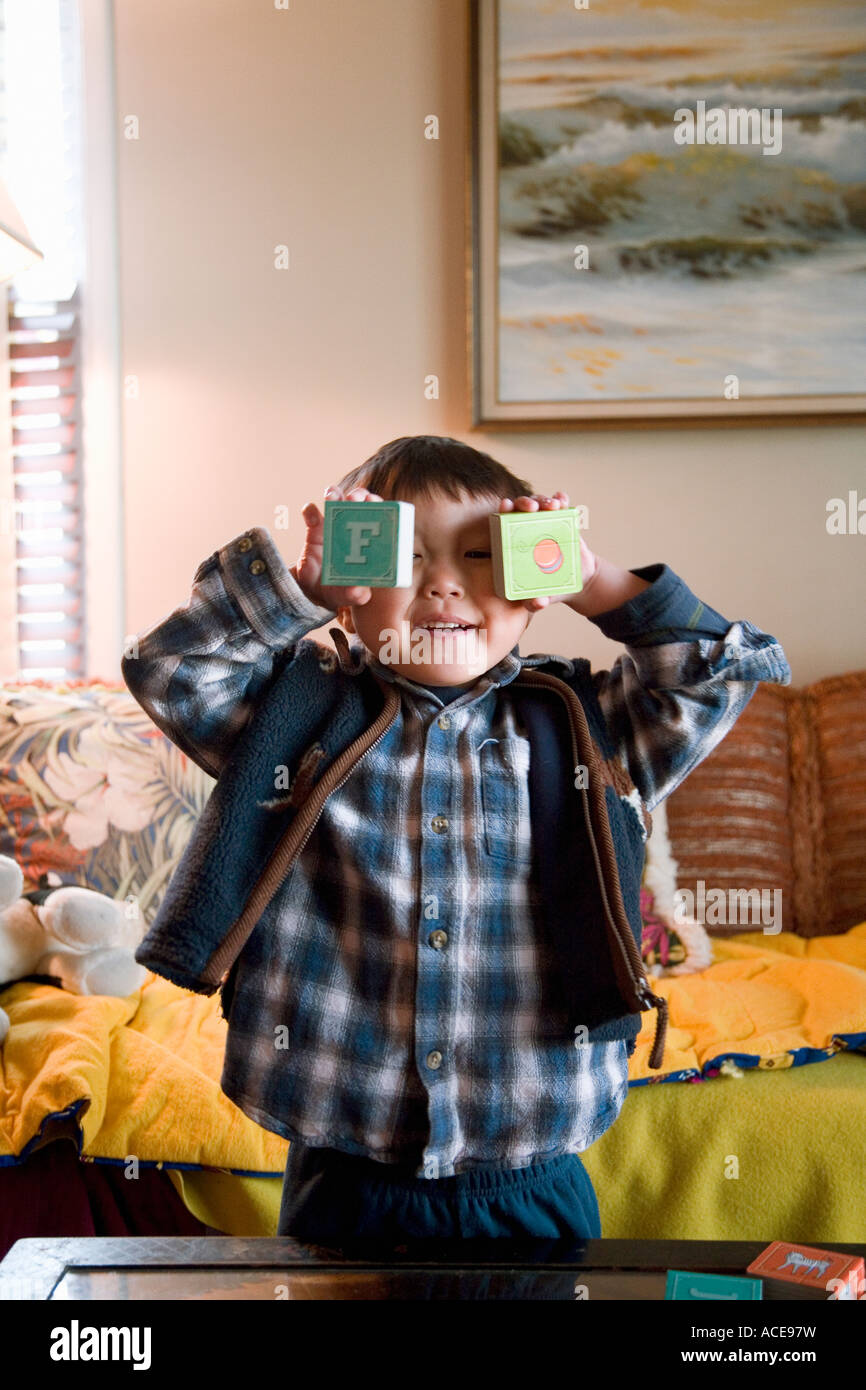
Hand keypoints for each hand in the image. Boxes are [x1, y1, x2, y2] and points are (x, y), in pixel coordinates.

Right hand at [291, 485, 382, 610]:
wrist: (315, 591)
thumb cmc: (340, 590)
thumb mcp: (350, 595)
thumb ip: (357, 594)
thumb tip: (359, 590)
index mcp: (368, 540)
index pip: (379, 517)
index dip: (379, 507)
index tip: (374, 503)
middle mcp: (352, 528)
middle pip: (360, 503)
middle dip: (359, 495)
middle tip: (355, 499)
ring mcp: (333, 526)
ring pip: (336, 500)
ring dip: (335, 494)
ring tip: (332, 496)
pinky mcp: (314, 530)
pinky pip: (311, 514)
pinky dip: (310, 510)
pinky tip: (311, 512)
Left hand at [498, 491, 597, 611]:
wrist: (576, 582)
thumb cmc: (548, 589)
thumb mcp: (540, 599)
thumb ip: (535, 603)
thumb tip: (539, 603)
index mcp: (513, 543)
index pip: (503, 522)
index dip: (504, 511)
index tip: (506, 506)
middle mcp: (527, 528)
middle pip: (521, 508)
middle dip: (525, 502)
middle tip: (532, 508)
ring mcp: (545, 522)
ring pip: (541, 503)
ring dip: (545, 500)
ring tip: (554, 506)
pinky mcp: (563, 520)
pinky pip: (561, 505)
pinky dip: (561, 499)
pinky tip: (562, 500)